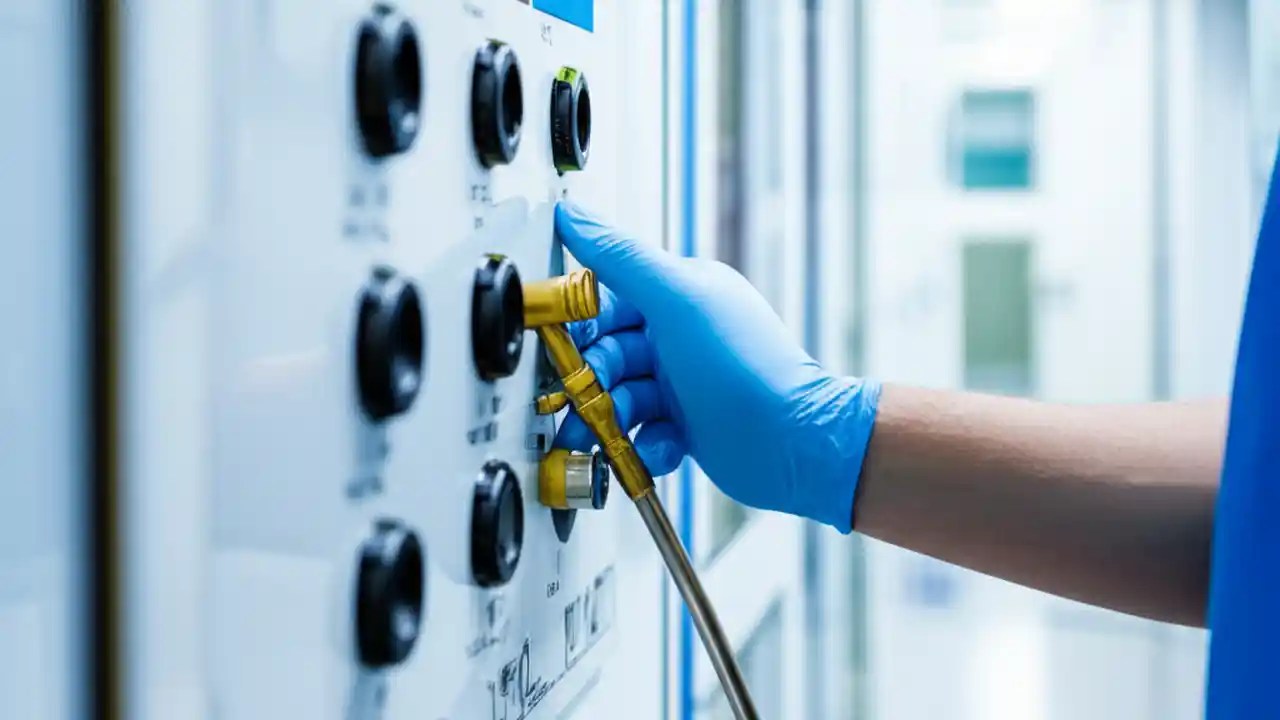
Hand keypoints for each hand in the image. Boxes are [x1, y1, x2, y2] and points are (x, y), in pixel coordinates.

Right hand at [551, 202, 880, 531]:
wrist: (795, 444)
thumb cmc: (744, 366)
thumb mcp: (676, 298)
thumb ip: (619, 256)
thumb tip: (572, 213)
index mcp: (678, 295)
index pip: (606, 300)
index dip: (578, 326)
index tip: (557, 346)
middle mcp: (679, 337)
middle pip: (606, 354)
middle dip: (589, 382)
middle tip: (582, 400)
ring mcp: (683, 384)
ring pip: (619, 398)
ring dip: (607, 419)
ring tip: (608, 436)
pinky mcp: (688, 428)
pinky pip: (644, 434)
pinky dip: (645, 445)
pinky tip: (662, 447)